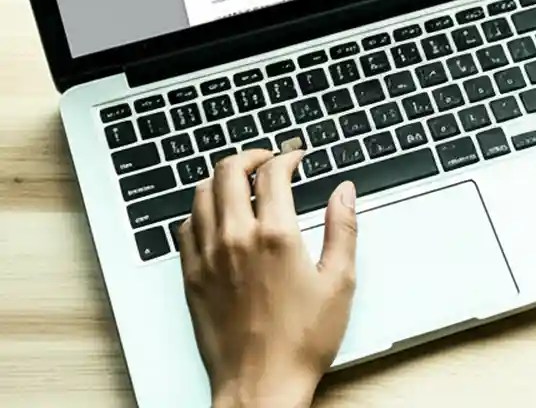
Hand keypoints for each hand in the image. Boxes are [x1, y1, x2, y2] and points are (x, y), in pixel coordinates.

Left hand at [177, 148, 357, 407]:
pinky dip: (201, 210)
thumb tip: (344, 192)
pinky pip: (185, 226)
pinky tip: (217, 217)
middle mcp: (236, 238)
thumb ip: (342, 228)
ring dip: (222, 178)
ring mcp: (208, 256)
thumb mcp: (339, 281)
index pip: (273, 172)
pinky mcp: (191, 276)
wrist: (261, 384)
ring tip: (241, 181)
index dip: (287, 156)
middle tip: (266, 160)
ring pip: (201, 193)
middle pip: (228, 171)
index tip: (296, 157)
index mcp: (276, 236)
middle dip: (250, 156)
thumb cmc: (302, 341)